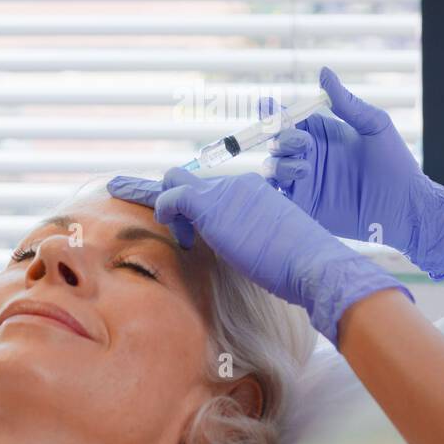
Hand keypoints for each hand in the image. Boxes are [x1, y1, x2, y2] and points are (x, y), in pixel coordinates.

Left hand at [107, 167, 412, 345]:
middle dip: (163, 194)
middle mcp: (236, 184)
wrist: (312, 261)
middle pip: (187, 179)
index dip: (187, 199)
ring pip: (175, 182)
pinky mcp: (209, 204)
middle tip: (131, 194)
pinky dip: (163, 209)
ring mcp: (223, 192)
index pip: (209, 188)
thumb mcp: (271, 247)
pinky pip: (171, 197)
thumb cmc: (299, 265)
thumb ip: (249, 242)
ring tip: (150, 213)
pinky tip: (170, 228)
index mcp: (252, 192)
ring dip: (159, 202)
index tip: (173, 210)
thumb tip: (237, 255)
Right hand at [262, 66, 443, 279]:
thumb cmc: (395, 162)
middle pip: (275, 142)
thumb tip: (323, 72)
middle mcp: (307, 155)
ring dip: (280, 164)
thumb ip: (347, 103)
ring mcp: (304, 182)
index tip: (266, 105)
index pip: (286, 118)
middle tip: (303, 141)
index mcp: (320, 133)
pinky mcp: (305, 207)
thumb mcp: (374, 125)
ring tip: (306, 169)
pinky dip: (274, 190)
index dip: (271, 111)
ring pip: (271, 168)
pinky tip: (293, 185)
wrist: (405, 205)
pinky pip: (277, 198)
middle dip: (280, 138)